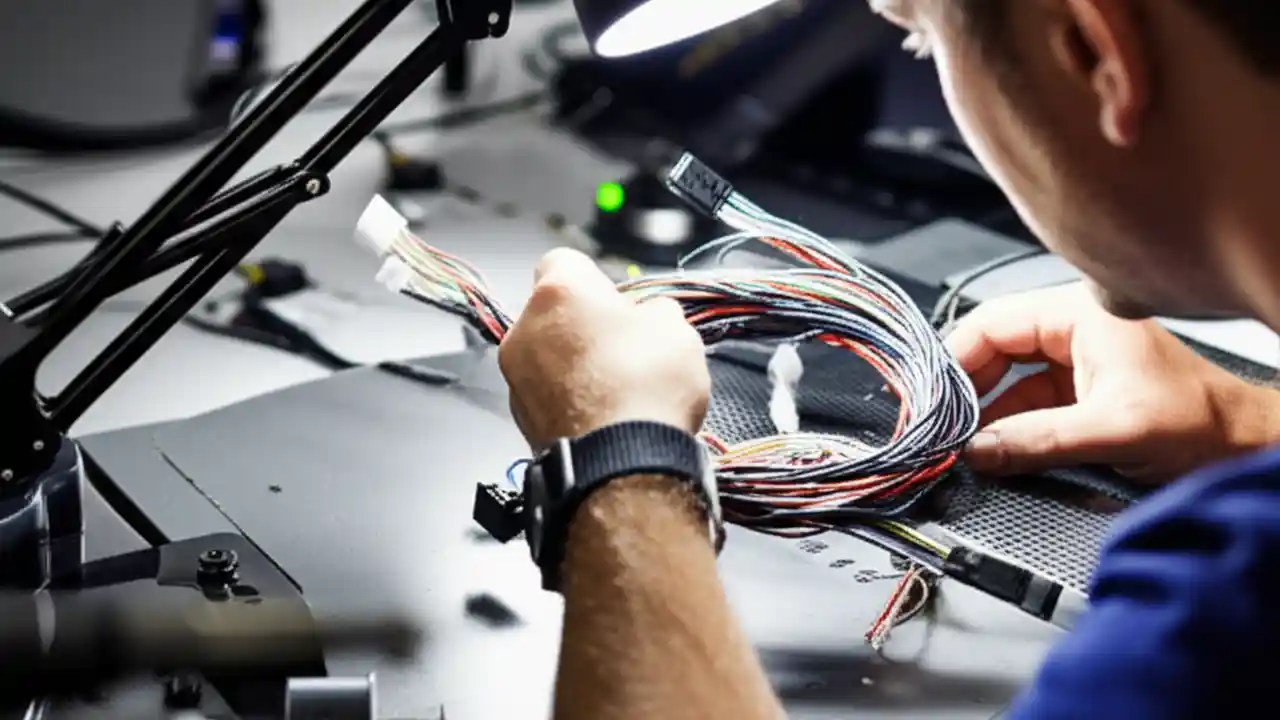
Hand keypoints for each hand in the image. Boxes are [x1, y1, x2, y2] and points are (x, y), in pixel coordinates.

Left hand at [499, 248, 710, 448]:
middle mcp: (525, 329)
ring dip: (574, 364)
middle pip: (552, 312)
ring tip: (618, 388)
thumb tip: (649, 316)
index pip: (565, 260)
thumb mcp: (676, 329)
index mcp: (559, 292)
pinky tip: (603, 416)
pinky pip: (546, 394)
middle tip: (625, 346)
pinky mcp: (520, 418)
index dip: (596, 280)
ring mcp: (517, 377)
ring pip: (546, 355)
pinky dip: (569, 399)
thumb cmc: (645, 387)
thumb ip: (654, 311)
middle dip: (584, 325)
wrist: (621, 463)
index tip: (619, 302)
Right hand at [945, 284, 1279, 482]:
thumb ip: (1037, 440)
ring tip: (961, 443)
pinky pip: (1024, 406)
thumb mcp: (1112, 430)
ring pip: (1005, 382)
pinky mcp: (1077, 396)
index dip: (956, 359)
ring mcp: (1074, 363)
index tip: (932, 396)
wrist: (1241, 450)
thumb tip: (977, 449)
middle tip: (941, 423)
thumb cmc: (1201, 423)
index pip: (993, 323)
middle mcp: (1073, 331)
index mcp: (1081, 314)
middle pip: (992, 351)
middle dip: (965, 389)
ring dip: (983, 414)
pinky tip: (990, 451)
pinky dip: (1004, 429)